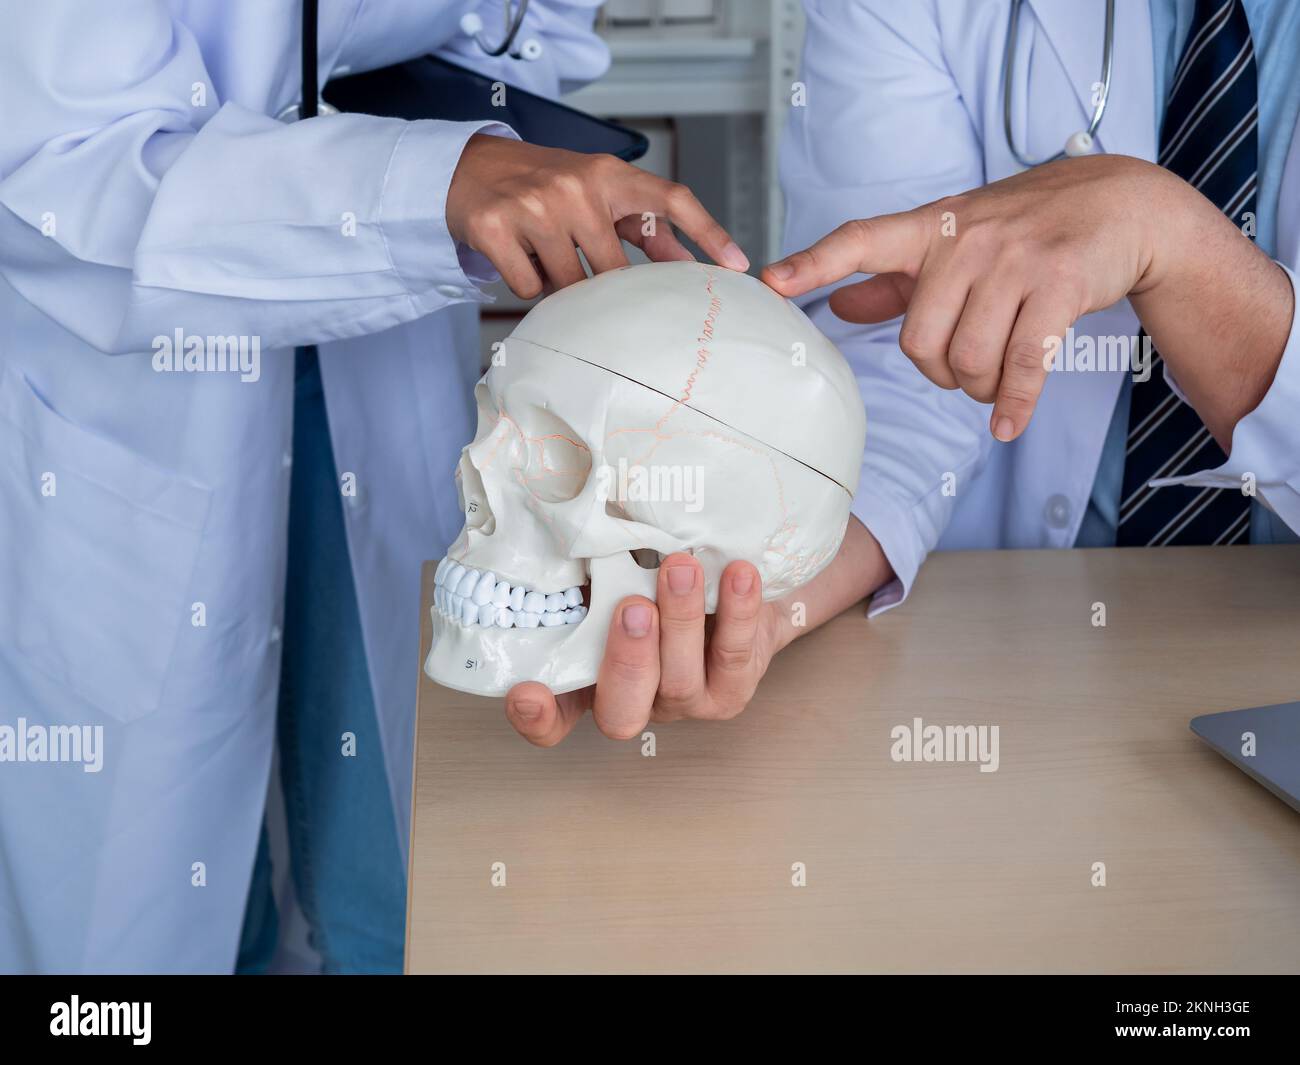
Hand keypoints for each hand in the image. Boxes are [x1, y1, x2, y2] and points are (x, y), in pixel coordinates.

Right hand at [446, 134, 748, 298]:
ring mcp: (535, 206)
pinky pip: (529, 288)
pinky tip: (517, 255)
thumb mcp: (597, 193)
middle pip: (613, 271)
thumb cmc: (544, 184)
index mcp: (608, 174)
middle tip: (578, 267)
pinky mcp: (497, 227)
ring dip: (559, 282)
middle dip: (600, 285)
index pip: (670, 199)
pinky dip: (526, 283)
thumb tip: (687, 263)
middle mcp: (575, 186)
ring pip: (568, 285)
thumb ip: (642, 227)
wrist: (468, 167)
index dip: (708, 231)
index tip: (737, 264)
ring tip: (542, 252)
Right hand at [504, 553, 788, 745]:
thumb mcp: (619, 563)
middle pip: (620, 712)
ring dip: (680, 623)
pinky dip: (736, 613)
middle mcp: (635, 697)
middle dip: (626, 661)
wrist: (737, 577)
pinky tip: (737, 575)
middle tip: (633, 608)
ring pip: (679, 683)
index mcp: (591, 674)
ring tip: (682, 569)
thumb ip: (591, 560)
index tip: (526, 692)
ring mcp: (685, 701)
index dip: (537, 714)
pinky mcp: (732, 688)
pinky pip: (734, 657)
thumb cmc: (661, 569)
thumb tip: (570, 521)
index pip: (554, 714)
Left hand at [762, 155, 1209, 441]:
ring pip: (969, 358)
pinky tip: (1009, 424)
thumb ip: (896, 279)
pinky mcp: (1058, 284)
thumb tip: (839, 306)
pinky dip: (1014, 405)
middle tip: (965, 368)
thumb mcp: (957, 240)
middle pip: (920, 342)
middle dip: (941, 372)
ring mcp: (1013, 260)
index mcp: (932, 227)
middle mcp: (966, 239)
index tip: (769, 282)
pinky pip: (1023, 364)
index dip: (813, 263)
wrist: (1123, 203)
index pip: (859, 240)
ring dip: (980, 387)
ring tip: (995, 378)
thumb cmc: (1027, 228)